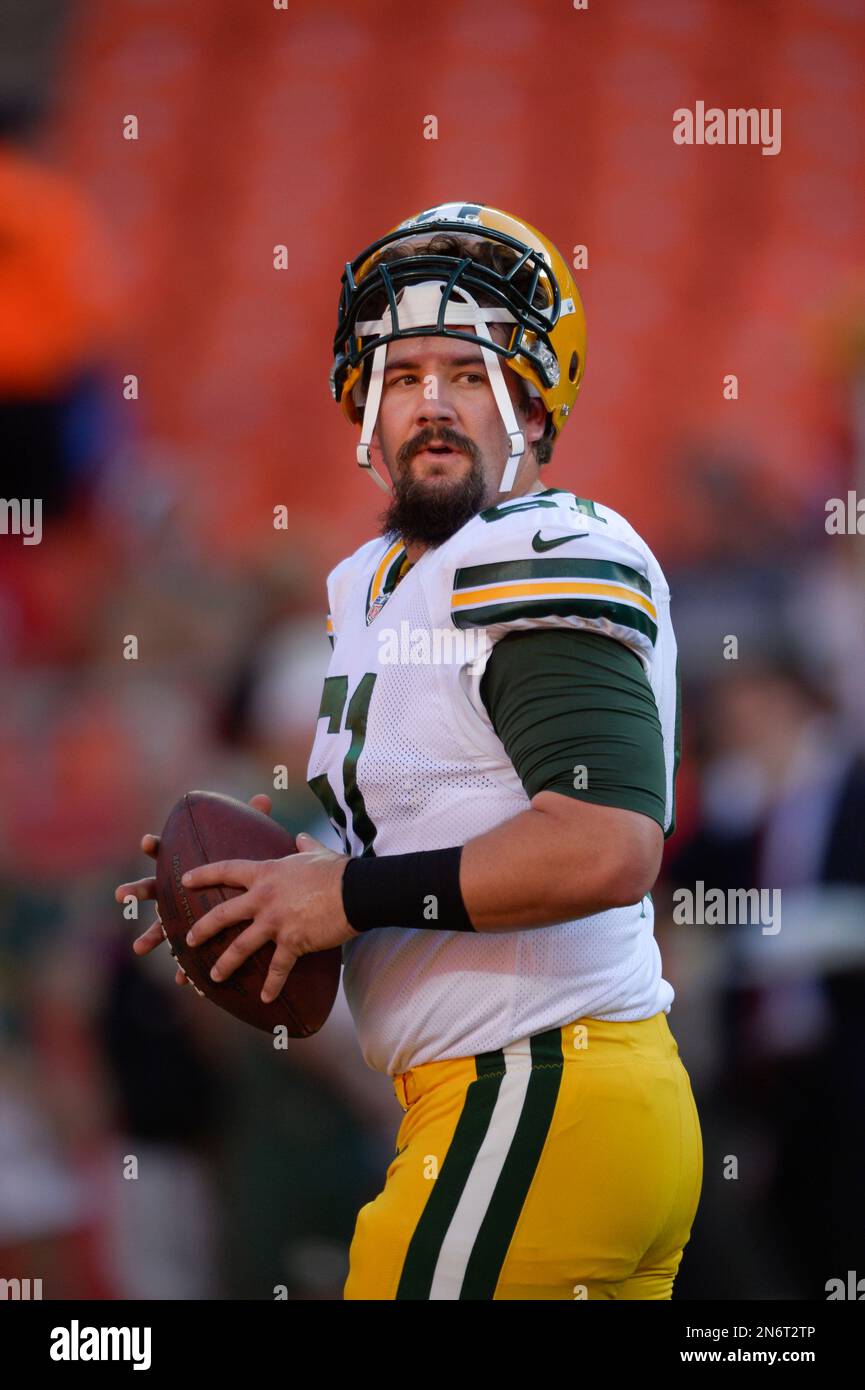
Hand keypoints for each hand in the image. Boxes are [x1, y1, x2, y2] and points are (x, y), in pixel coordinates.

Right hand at [115, 793, 273, 986]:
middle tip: (122, 894)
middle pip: (153, 889)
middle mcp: (176, 892)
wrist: (253, 902)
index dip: (156, 846)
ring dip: (150, 937)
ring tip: (140, 948)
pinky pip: (185, 955)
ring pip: (161, 927)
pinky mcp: (192, 940)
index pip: (168, 852)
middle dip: (137, 890)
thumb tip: (264, 798)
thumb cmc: (244, 869)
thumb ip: (254, 822)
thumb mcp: (249, 846)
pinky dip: (184, 967)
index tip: (147, 842)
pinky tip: (182, 979)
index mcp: (186, 866)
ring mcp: (180, 917)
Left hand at [181, 832, 358, 1002]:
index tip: (184, 881)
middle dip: (203, 929)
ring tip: (214, 977)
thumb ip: (303, 846)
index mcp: (266, 873)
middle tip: (188, 940)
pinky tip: (265, 998)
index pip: (228, 871)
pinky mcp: (292, 941)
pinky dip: (272, 985)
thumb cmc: (337, 870)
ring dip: (225, 963)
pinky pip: (278, 968)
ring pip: (241, 946)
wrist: (356, 891)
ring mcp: (275, 921)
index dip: (204, 875)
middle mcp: (264, 898)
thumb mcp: (317, 853)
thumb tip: (300, 837)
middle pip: (223, 914)